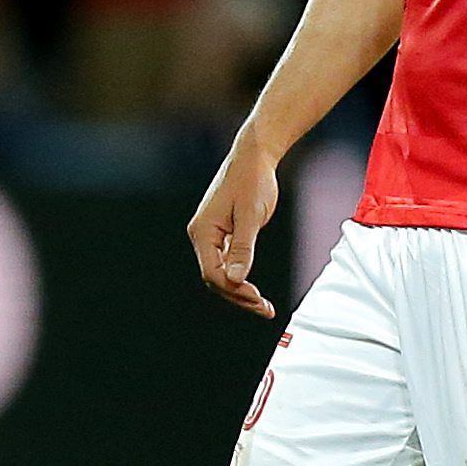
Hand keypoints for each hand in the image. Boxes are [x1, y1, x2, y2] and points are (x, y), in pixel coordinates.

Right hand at [186, 142, 279, 317]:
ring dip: (239, 289)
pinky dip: (239, 276)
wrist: (253, 156)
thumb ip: (243, 248)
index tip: (259, 300)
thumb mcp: (251, 216)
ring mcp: (209, 234)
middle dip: (237, 295)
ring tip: (263, 304)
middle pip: (213, 277)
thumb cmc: (253, 181)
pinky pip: (225, 261)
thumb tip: (237, 279)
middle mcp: (201, 235)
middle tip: (265, 308)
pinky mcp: (220, 232)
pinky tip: (253, 286)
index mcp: (203, 231)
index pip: (212, 272)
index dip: (235, 289)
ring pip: (219, 272)